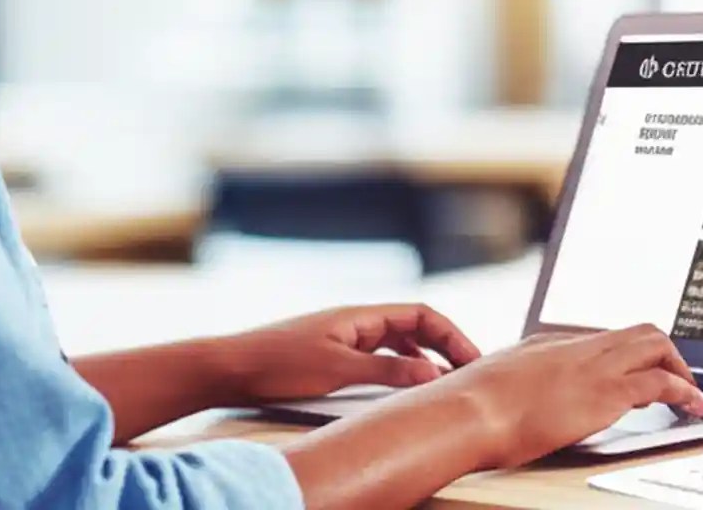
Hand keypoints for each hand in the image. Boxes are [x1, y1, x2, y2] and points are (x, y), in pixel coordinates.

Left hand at [222, 304, 481, 402]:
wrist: (231, 368)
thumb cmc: (279, 363)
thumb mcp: (339, 370)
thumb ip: (388, 370)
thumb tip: (433, 374)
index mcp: (362, 316)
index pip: (422, 315)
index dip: (451, 335)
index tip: (472, 359)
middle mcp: (358, 322)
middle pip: (415, 327)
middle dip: (444, 346)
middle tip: (467, 372)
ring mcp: (346, 338)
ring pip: (398, 343)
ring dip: (424, 358)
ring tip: (442, 382)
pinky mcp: (334, 355)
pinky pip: (379, 357)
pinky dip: (400, 368)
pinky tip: (403, 387)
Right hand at [409, 324, 702, 467]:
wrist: (467, 412)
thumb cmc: (468, 408)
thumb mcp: (491, 388)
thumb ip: (510, 389)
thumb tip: (506, 404)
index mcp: (548, 344)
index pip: (602, 340)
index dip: (627, 357)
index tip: (638, 373)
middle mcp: (576, 346)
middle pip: (638, 332)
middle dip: (664, 354)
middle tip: (677, 380)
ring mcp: (593, 365)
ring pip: (656, 345)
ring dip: (681, 369)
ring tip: (694, 396)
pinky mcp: (606, 392)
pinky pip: (661, 383)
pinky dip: (685, 392)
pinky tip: (693, 408)